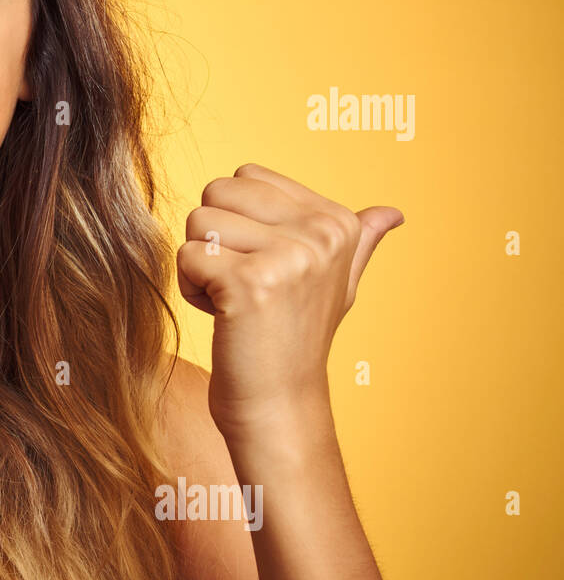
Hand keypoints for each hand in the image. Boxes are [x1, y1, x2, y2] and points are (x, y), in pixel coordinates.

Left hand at [176, 163, 403, 441]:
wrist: (279, 404)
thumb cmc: (295, 341)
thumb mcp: (336, 285)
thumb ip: (357, 241)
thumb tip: (392, 212)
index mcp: (337, 222)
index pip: (245, 175)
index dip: (235, 220)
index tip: (261, 265)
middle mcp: (320, 233)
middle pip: (216, 192)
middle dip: (211, 238)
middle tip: (240, 284)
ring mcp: (289, 257)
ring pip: (197, 222)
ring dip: (200, 266)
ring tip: (233, 302)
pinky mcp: (251, 283)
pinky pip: (188, 256)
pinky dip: (191, 289)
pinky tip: (222, 316)